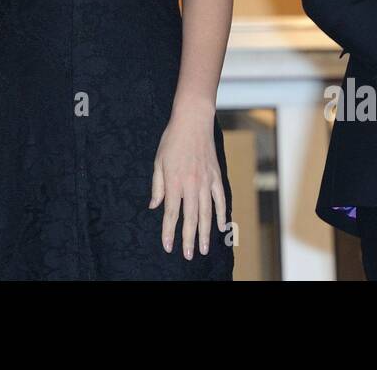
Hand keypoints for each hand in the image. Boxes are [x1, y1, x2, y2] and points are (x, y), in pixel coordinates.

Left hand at [149, 102, 228, 259]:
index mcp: (174, 182)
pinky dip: (221, 214)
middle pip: (190, 218)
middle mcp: (191, 184)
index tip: (168, 247)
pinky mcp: (216, 176)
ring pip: (206, 213)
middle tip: (189, 255)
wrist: (193, 121)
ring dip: (206, 232)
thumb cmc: (172, 140)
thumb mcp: (158, 162)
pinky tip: (221, 227)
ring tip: (204, 248)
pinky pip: (219, 199)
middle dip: (189, 239)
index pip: (171, 213)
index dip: (169, 232)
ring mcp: (206, 181)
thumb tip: (155, 207)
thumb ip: (158, 187)